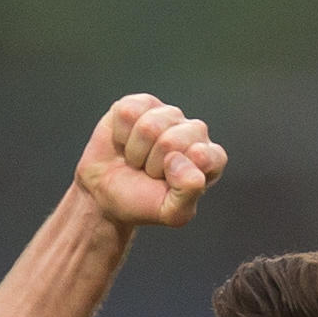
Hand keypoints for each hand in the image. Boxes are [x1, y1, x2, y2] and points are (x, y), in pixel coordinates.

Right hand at [76, 94, 226, 229]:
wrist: (107, 194)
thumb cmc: (143, 203)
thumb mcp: (171, 213)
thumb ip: (188, 193)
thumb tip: (189, 157)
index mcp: (210, 158)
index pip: (204, 156)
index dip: (178, 173)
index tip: (168, 183)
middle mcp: (193, 131)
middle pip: (172, 140)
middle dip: (153, 164)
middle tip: (149, 173)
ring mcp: (168, 114)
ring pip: (148, 126)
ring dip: (136, 151)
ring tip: (137, 160)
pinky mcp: (141, 103)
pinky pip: (128, 113)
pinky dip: (121, 134)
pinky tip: (125, 142)